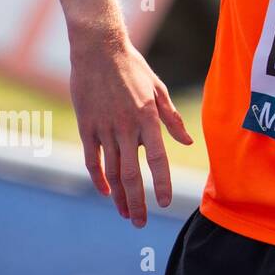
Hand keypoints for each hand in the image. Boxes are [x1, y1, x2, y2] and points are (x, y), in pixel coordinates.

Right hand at [69, 33, 192, 226]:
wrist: (98, 51)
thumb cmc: (133, 69)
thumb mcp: (159, 90)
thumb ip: (172, 120)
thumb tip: (187, 143)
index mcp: (148, 118)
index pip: (158, 160)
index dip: (161, 184)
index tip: (165, 203)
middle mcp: (126, 128)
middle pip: (132, 174)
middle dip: (137, 202)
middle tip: (141, 223)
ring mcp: (103, 129)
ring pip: (111, 172)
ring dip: (119, 196)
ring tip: (126, 214)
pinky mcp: (86, 127)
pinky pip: (92, 160)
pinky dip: (99, 179)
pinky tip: (107, 192)